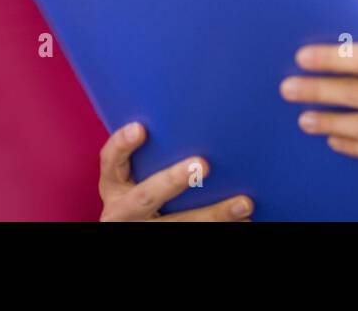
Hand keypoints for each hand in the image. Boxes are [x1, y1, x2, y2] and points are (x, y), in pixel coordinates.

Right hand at [97, 122, 253, 220]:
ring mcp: (142, 229)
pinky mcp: (160, 240)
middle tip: (203, 164)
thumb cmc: (145, 188)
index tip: (140, 128)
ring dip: (213, 214)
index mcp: (115, 185)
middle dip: (173, 180)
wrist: (137, 227)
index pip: (111, 161)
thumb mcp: (137, 175)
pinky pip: (190, 235)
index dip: (122, 145)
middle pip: (146, 196)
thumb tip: (202, 118)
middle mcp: (122, 210)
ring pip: (176, 224)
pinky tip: (246, 222)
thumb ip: (156, 154)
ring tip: (244, 203)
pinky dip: (223, 228)